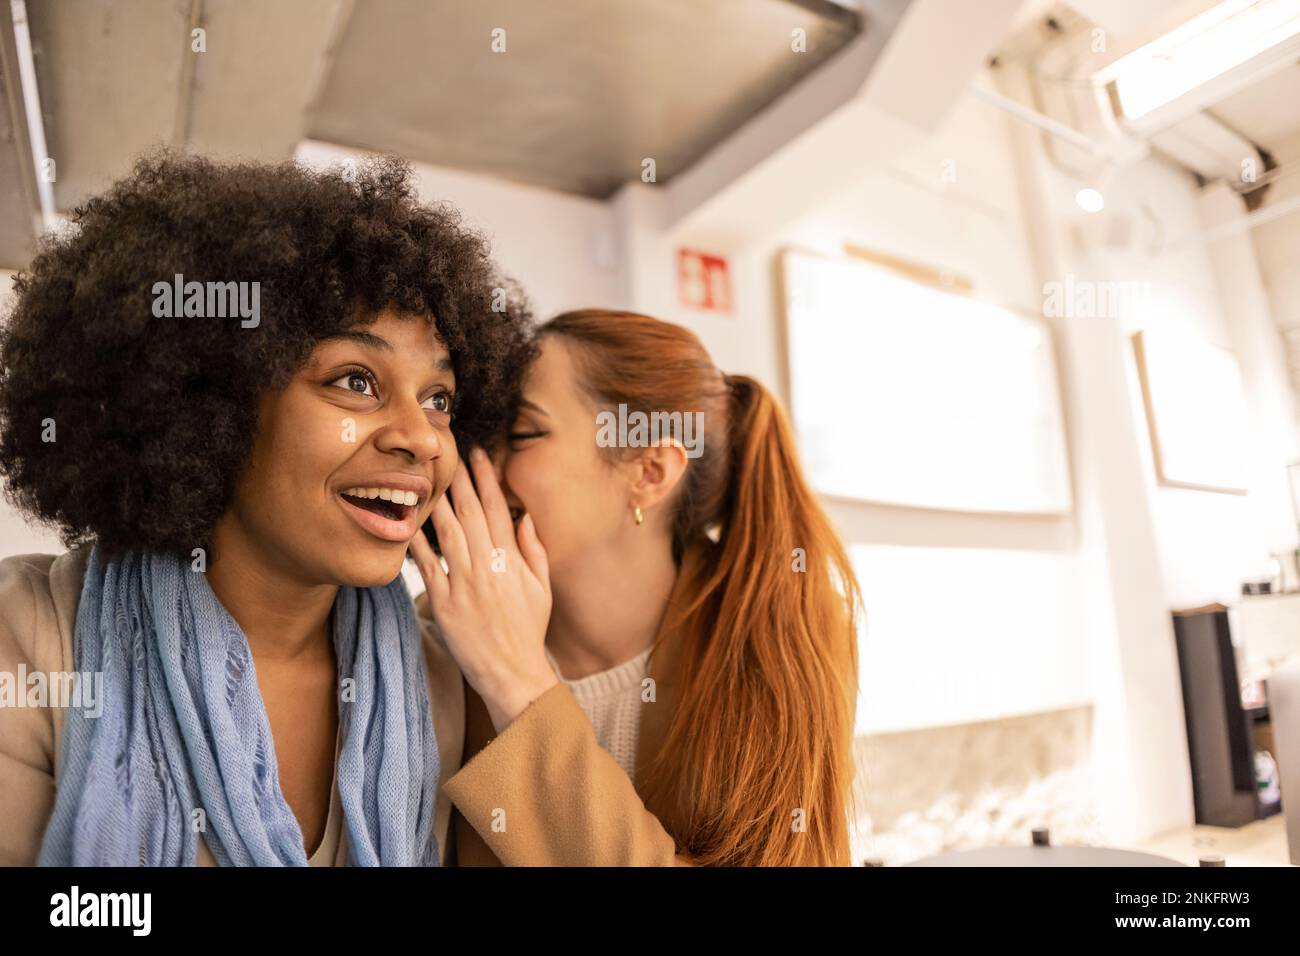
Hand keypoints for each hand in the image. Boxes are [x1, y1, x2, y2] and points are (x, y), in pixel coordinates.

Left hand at [408, 447, 557, 732]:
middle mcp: (487, 567)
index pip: (498, 508)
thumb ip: (534, 550)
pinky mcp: (444, 604)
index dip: (487, 478)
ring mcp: (464, 585)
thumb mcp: (542, 588)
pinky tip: (407, 523)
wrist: (512, 671)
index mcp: (511, 560)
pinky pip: (428, 567)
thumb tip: (524, 517)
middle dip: (459, 479)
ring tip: (427, 477)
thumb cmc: (528, 630)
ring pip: (448, 533)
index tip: (479, 454)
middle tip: (448, 453)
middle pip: (470, 513)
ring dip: (437, 502)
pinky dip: (417, 544)